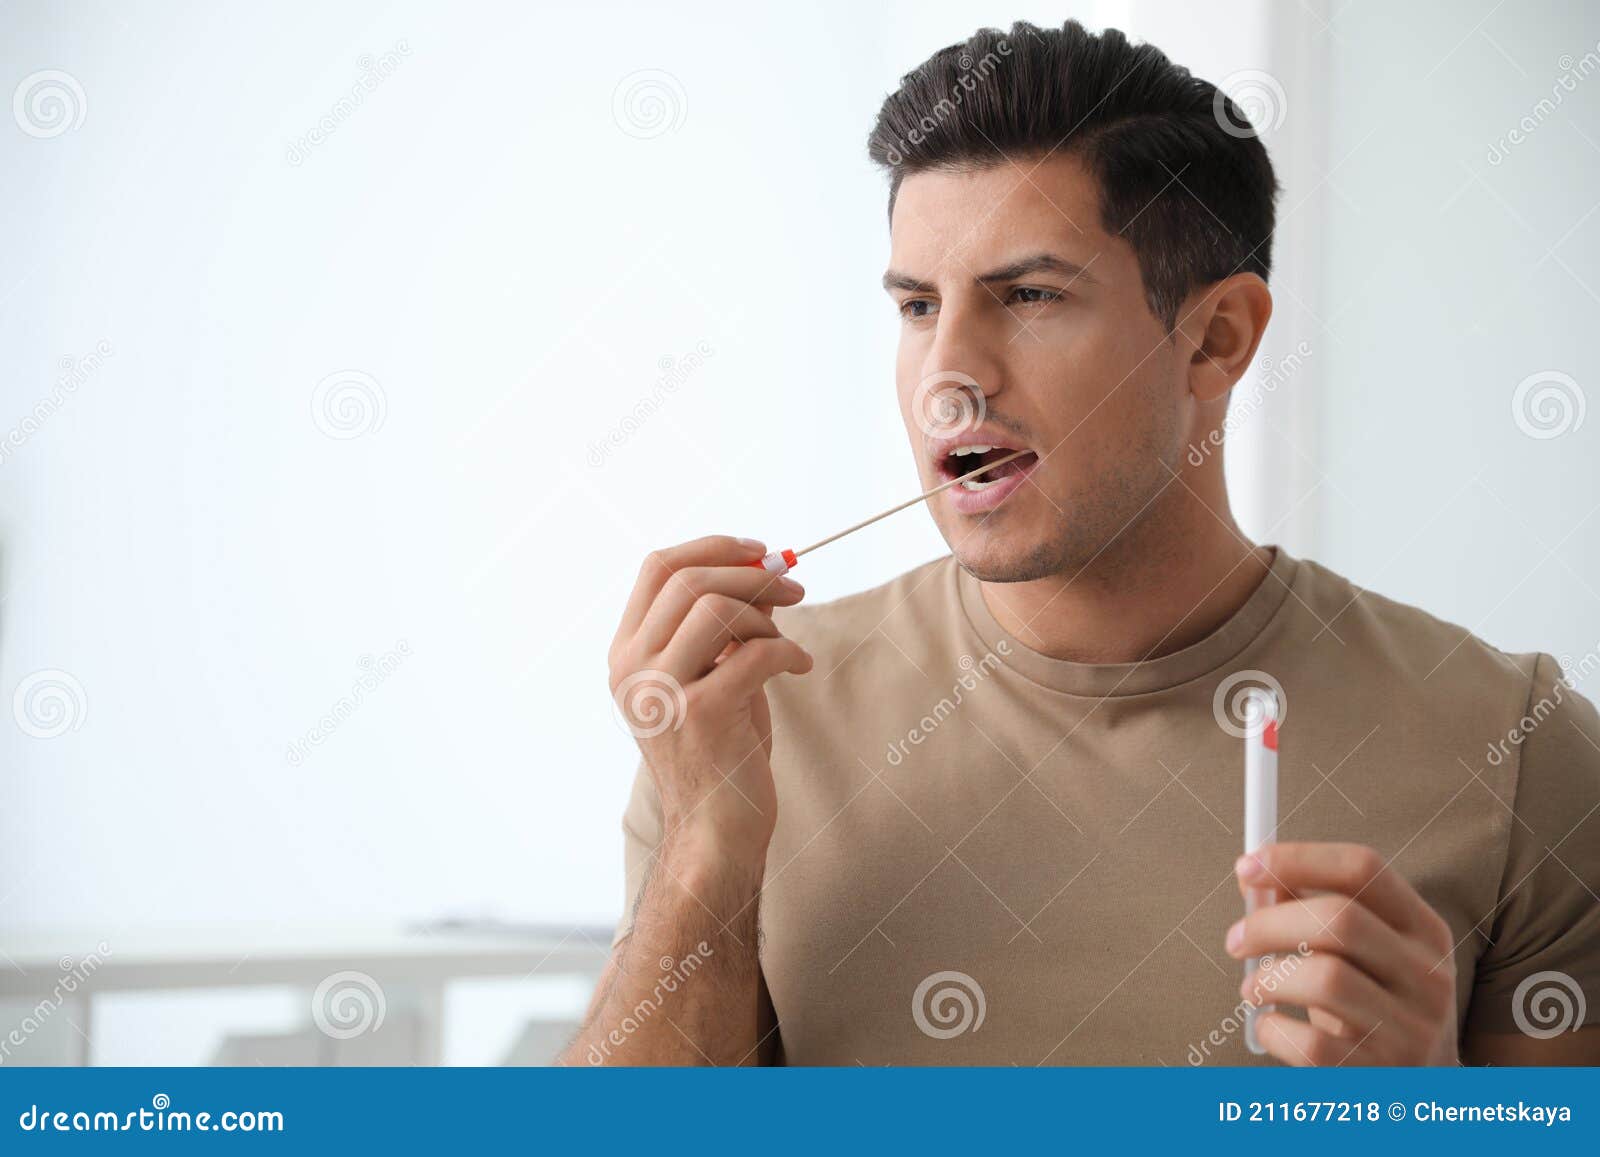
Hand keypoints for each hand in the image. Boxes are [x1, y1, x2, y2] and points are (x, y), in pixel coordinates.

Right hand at [609, 536, 811, 861]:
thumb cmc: (719, 752)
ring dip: (767, 615)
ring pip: (717, 608)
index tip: (758, 552)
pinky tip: (801, 667)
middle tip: (795, 585)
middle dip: (751, 574)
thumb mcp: (712, 676)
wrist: (716, 830)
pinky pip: (756, 653)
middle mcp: (633, 670)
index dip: (712, 547)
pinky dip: (789, 651)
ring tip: (788, 640)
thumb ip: (724, 627)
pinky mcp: (702, 714)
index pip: (657, 568)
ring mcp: (662, 692)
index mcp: (625, 655)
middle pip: (688, 581)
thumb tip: (764, 573)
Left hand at [1225, 842, 1458, 1065]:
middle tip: (1236, 939)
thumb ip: (1313, 907)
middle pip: (1340, 920)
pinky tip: (1269, 1026)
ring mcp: (1411, 1030)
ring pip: (1325, 980)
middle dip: (1270, 923)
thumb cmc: (1374, 1006)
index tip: (1246, 867)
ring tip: (1254, 988)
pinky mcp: (1382, 1076)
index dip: (1297, 859)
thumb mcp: (1362, 954)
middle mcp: (1428, 976)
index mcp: (1424, 930)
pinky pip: (1312, 1044)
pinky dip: (1273, 1030)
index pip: (1363, 869)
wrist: (1423, 1092)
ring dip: (1268, 979)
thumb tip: (1253, 875)